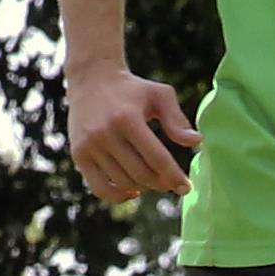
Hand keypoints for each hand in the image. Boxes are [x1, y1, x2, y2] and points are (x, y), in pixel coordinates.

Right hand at [66, 62, 200, 199]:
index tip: (186, 186)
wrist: (92, 80)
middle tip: (171, 182)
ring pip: (123, 182)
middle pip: (141, 174)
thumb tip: (196, 142)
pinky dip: (118, 195)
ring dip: (143, 188)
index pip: (157, 158)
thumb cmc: (133, 89)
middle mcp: (105, 133)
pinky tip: (132, 190)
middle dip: (161, 183)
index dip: (174, 176)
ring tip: (153, 181)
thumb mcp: (160, 95)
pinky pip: (99, 188)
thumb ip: (177, 119)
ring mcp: (89, 145)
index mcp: (128, 119)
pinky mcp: (78, 154)